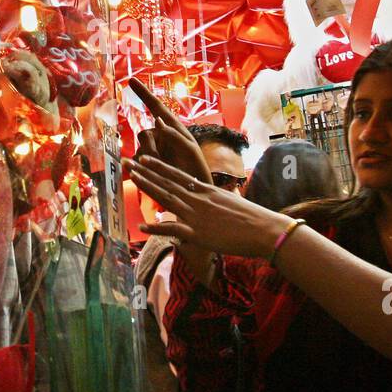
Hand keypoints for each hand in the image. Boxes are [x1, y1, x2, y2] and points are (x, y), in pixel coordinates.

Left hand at [126, 155, 289, 258]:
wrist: (265, 229)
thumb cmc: (253, 218)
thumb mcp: (233, 201)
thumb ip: (223, 196)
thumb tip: (225, 191)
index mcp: (206, 191)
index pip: (177, 175)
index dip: (158, 167)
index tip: (144, 158)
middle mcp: (198, 199)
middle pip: (166, 183)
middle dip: (145, 172)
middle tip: (126, 161)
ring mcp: (197, 215)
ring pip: (167, 198)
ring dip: (147, 188)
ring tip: (131, 178)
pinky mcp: (199, 233)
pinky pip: (174, 230)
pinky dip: (158, 229)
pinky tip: (143, 227)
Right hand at [128, 79, 212, 184]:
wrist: (192, 191)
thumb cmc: (196, 168)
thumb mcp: (190, 149)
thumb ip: (175, 134)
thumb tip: (157, 119)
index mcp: (173, 128)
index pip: (156, 107)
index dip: (143, 93)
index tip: (131, 80)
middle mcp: (159, 138)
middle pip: (144, 134)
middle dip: (151, 147)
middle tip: (164, 159)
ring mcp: (151, 151)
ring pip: (140, 150)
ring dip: (151, 160)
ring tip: (166, 171)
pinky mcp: (144, 165)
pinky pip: (136, 162)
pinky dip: (142, 167)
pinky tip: (153, 174)